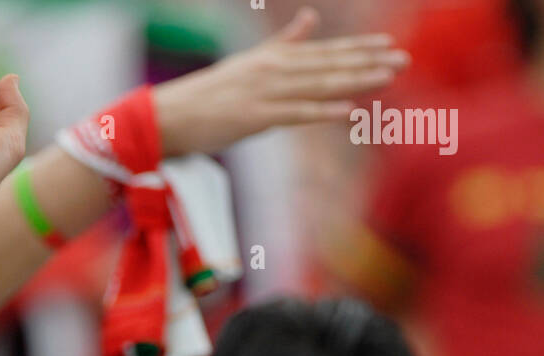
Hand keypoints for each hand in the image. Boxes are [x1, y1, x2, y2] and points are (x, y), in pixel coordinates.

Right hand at [154, 6, 409, 157]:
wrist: (173, 114)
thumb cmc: (210, 95)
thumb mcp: (250, 62)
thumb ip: (284, 43)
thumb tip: (310, 18)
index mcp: (275, 59)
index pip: (324, 52)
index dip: (358, 49)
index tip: (388, 46)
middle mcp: (275, 70)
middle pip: (330, 65)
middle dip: (367, 62)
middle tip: (403, 60)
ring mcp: (267, 93)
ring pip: (320, 85)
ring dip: (355, 81)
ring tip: (386, 78)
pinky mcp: (257, 117)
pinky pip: (297, 114)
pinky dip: (323, 110)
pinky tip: (348, 110)